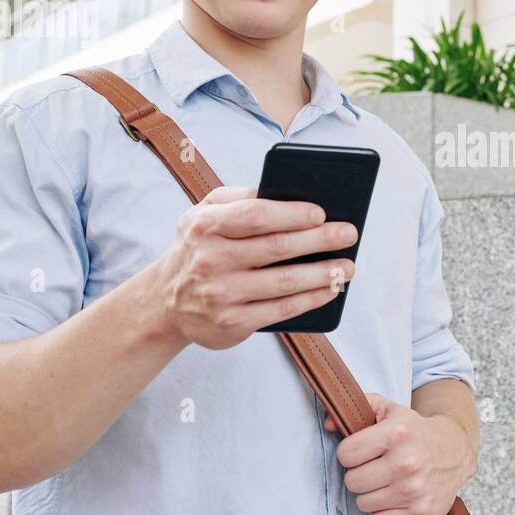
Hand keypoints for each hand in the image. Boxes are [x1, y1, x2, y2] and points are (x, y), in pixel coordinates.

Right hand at [152, 185, 357, 350]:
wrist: (165, 301)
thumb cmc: (198, 247)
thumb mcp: (203, 213)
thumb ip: (238, 198)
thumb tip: (285, 191)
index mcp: (205, 226)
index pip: (255, 216)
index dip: (291, 213)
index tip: (321, 212)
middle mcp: (211, 260)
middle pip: (276, 248)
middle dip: (319, 240)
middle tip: (349, 234)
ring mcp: (221, 294)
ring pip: (284, 282)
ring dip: (323, 273)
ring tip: (347, 266)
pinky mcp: (232, 323)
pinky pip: (281, 310)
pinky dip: (311, 299)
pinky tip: (329, 290)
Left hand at [325, 393, 473, 514]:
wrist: (455, 451)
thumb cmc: (415, 431)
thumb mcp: (390, 410)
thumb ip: (358, 407)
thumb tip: (328, 425)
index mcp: (397, 433)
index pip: (345, 454)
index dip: (350, 452)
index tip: (363, 450)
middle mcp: (406, 463)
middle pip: (352, 481)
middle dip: (360, 474)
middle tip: (376, 467)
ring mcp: (414, 491)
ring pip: (363, 503)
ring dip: (371, 494)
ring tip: (387, 481)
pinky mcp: (420, 513)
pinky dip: (383, 511)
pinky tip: (395, 496)